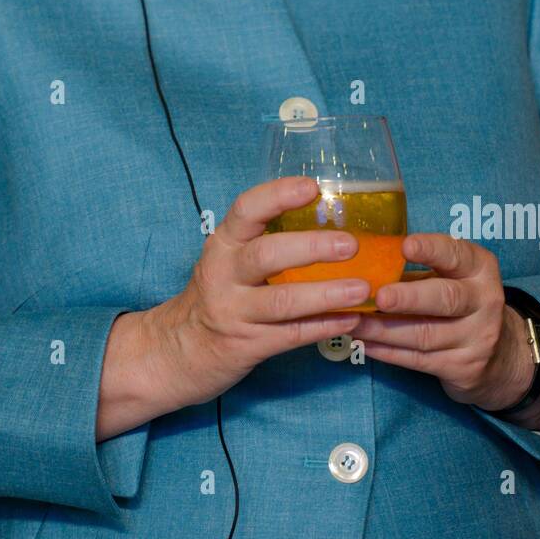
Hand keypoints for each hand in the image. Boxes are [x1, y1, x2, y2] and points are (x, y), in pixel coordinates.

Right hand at [144, 176, 371, 410]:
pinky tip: (352, 320)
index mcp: (222, 244)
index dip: (278, 195)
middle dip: (312, 247)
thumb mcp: (229, 261)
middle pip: (266, 255)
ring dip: (326, 294)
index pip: (246, 210)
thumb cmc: (218, 294)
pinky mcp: (246, 345)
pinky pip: (291, 335)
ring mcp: (233, 312)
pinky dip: (324, 326)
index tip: (313, 187)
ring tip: (361, 289)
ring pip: (282, 301)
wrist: (178, 351)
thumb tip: (332, 221)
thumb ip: (264, 241)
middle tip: (351, 244)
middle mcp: (223, 274)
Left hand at [346, 233, 535, 411]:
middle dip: (409, 298)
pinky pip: (419, 360)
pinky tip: (365, 345)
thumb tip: (361, 264)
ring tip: (353, 323)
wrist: (500, 356)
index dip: (431, 249)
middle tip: (379, 296)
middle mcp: (484, 302)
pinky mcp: (463, 368)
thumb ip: (415, 270)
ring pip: (425, 334)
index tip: (405, 246)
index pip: (457, 255)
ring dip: (384, 329)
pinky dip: (388, 352)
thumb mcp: (450, 278)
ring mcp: (477, 338)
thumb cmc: (459, 303)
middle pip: (445, 299)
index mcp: (479, 269)